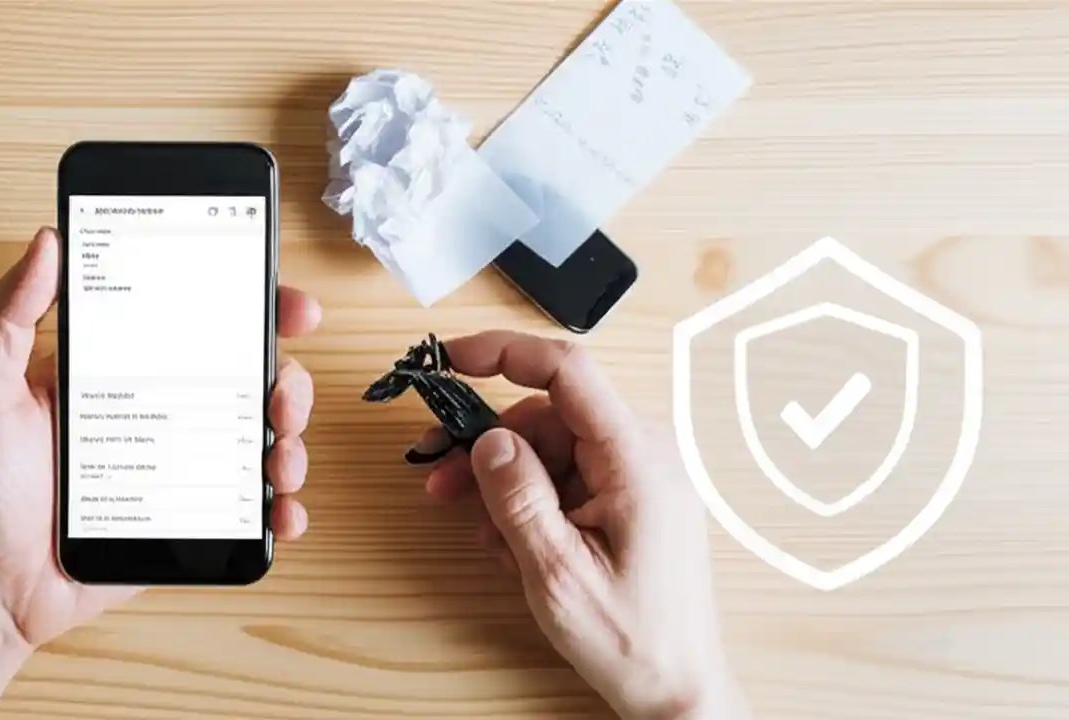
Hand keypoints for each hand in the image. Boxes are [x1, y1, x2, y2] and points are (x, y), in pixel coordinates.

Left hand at [0, 227, 320, 646]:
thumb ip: (7, 315)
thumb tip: (46, 242)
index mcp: (121, 371)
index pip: (198, 322)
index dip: (251, 306)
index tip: (284, 303)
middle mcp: (160, 411)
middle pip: (249, 378)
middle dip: (288, 380)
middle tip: (284, 395)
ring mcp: (181, 465)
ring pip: (263, 438)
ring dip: (293, 441)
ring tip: (280, 459)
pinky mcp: (191, 517)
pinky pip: (252, 508)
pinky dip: (281, 507)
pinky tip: (279, 510)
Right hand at [418, 331, 747, 719]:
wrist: (677, 689)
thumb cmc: (633, 640)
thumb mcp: (556, 573)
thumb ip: (519, 497)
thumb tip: (488, 440)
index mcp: (635, 459)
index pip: (567, 370)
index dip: (504, 352)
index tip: (451, 358)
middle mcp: (642, 454)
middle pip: (548, 414)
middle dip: (488, 439)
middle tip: (439, 473)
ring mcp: (637, 476)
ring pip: (551, 447)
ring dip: (504, 478)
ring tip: (475, 524)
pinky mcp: (629, 497)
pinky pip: (567, 475)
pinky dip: (529, 498)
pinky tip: (508, 537)